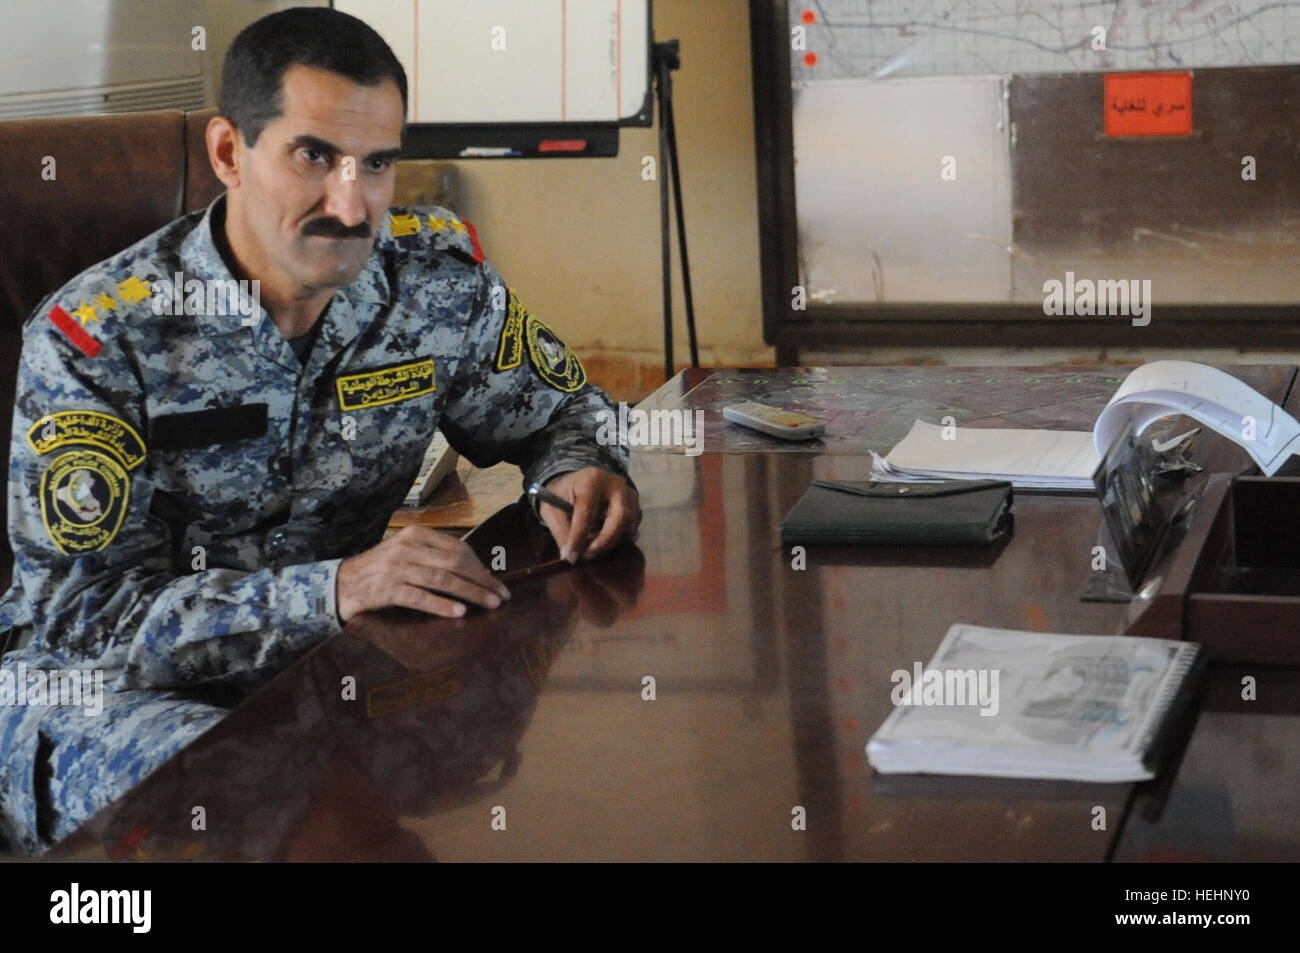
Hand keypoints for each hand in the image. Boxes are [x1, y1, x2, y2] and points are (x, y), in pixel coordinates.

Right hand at [336, 526, 510, 622]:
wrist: (339, 583)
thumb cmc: (379, 570)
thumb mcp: (405, 554)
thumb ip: (434, 557)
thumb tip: (475, 571)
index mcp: (415, 535)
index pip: (457, 548)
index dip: (480, 566)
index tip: (496, 581)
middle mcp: (407, 548)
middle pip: (455, 563)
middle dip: (482, 580)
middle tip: (501, 596)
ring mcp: (396, 568)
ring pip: (442, 579)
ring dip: (470, 592)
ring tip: (489, 604)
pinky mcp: (387, 589)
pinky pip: (419, 597)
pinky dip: (441, 605)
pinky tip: (458, 612)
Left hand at [537, 468, 640, 563]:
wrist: (576, 485)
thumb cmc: (563, 495)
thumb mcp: (552, 510)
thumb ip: (561, 531)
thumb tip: (570, 556)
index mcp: (591, 479)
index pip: (587, 511)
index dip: (579, 536)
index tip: (571, 556)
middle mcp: (615, 484)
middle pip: (619, 516)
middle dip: (604, 541)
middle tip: (587, 555)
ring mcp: (629, 494)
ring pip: (629, 525)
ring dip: (611, 542)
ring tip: (592, 547)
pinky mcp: (635, 506)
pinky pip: (632, 528)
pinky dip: (619, 539)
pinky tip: (602, 540)